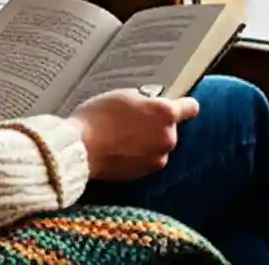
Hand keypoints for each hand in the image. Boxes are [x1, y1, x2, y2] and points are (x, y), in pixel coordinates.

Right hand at [71, 88, 199, 180]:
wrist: (79, 149)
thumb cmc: (98, 117)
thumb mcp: (125, 95)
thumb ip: (147, 100)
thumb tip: (152, 104)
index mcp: (166, 114)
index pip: (190, 107)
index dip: (183, 105)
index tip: (178, 104)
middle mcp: (167, 137)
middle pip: (170, 128)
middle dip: (157, 124)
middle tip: (133, 119)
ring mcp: (157, 158)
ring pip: (158, 145)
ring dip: (148, 141)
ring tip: (122, 135)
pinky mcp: (144, 173)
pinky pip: (147, 159)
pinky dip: (138, 155)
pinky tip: (119, 148)